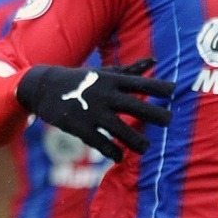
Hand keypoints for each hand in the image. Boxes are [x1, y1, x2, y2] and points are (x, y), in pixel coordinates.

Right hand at [15, 59, 175, 162]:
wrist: (43, 86)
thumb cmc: (82, 80)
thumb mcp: (105, 72)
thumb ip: (130, 70)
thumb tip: (154, 61)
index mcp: (112, 81)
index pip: (141, 83)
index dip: (159, 87)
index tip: (174, 92)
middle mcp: (105, 95)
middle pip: (136, 107)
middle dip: (157, 115)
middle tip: (169, 121)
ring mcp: (92, 111)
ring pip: (121, 130)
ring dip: (137, 142)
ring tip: (145, 148)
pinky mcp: (80, 127)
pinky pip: (101, 143)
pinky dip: (113, 152)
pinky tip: (119, 157)